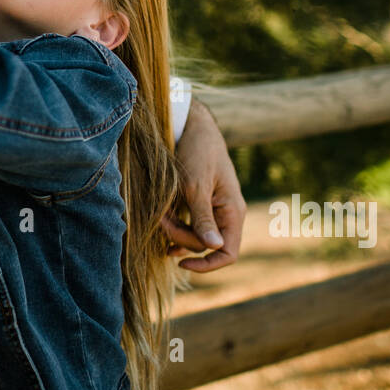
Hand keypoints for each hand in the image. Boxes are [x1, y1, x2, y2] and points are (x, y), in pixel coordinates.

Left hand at [164, 98, 244, 271]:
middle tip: (159, 220)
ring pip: (194, 235)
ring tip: (157, 217)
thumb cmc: (196, 151)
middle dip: (181, 238)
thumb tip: (214, 247)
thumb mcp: (196, 185)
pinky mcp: (198, 201)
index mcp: (232, 211)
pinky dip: (175, 226)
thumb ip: (203, 217)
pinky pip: (189, 224)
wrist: (189, 124)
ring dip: (174, 231)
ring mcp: (212, 208)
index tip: (181, 263)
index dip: (208, 265)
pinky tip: (162, 224)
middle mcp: (225, 213)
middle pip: (205, 245)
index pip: (228, 253)